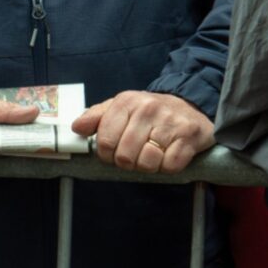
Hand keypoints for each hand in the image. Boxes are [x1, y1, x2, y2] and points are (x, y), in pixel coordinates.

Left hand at [70, 91, 212, 173]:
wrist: (191, 105)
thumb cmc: (151, 112)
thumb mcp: (122, 108)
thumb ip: (96, 117)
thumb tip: (77, 128)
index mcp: (127, 102)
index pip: (105, 142)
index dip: (107, 155)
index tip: (115, 152)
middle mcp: (149, 109)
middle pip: (125, 156)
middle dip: (129, 162)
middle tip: (136, 155)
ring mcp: (171, 122)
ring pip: (147, 163)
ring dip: (149, 165)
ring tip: (153, 154)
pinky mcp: (190, 135)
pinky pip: (170, 165)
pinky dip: (168, 166)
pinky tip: (169, 154)